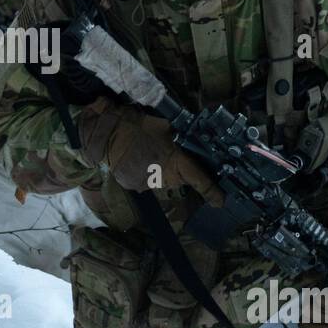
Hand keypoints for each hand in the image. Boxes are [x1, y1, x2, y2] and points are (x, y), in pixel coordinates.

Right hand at [78, 99, 226, 206]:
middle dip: (178, 171)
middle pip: (179, 179)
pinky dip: (143, 172)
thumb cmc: (139, 125)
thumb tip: (193, 142)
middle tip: (167, 155)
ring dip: (159, 170)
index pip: (200, 180)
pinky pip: (144, 180)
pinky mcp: (134, 186)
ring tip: (147, 153)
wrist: (107, 134)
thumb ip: (182, 138)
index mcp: (176, 161)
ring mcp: (147, 184)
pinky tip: (136, 159)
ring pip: (161, 180)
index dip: (213, 193)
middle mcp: (164, 177)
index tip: (220, 202)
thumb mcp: (167, 126)